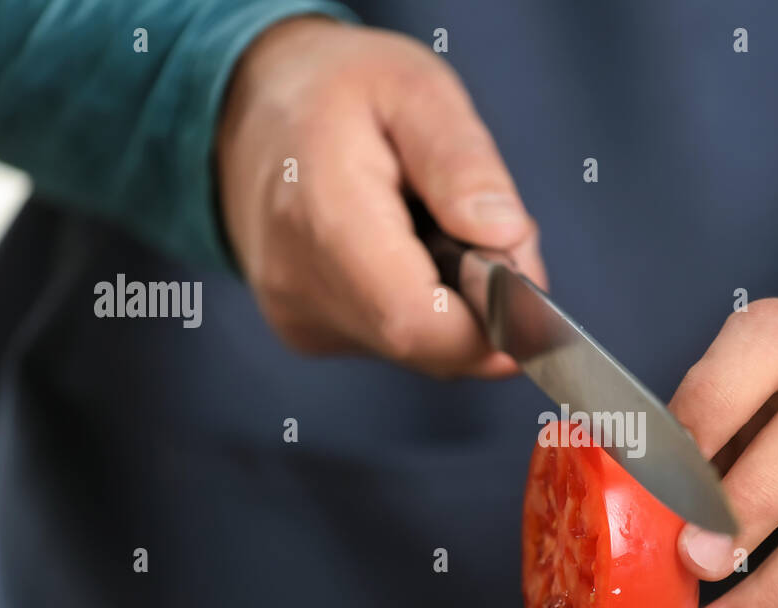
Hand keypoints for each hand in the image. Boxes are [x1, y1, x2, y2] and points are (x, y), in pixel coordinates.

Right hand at [217, 17, 545, 376]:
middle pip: (428, 344)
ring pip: (416, 349)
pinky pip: (392, 340)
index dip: (490, 327)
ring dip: (455, 307)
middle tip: (489, 236)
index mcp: (325, 217)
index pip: (418, 324)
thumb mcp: (415, 88)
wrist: (248, 106)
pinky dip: (422, 307)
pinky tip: (406, 252)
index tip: (529, 295)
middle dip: (483, 308)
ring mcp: (299, 315)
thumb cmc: (335, 91)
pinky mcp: (307, 330)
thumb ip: (464, 165)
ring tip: (437, 229)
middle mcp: (301, 283)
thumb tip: (505, 237)